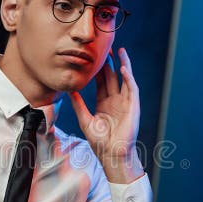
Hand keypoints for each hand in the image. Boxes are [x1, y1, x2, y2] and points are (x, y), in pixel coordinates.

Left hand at [69, 47, 143, 183]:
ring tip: (120, 51)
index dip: (98, 70)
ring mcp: (125, 102)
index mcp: (104, 103)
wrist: (112, 154)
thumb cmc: (100, 142)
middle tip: (105, 48)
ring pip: (125, 79)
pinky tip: (124, 69)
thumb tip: (69, 91)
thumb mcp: (85, 120)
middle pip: (112, 77)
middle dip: (110, 63)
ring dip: (124, 65)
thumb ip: (79, 105)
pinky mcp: (133, 107)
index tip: (92, 57)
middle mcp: (116, 100)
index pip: (101, 82)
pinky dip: (129, 78)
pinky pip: (132, 89)